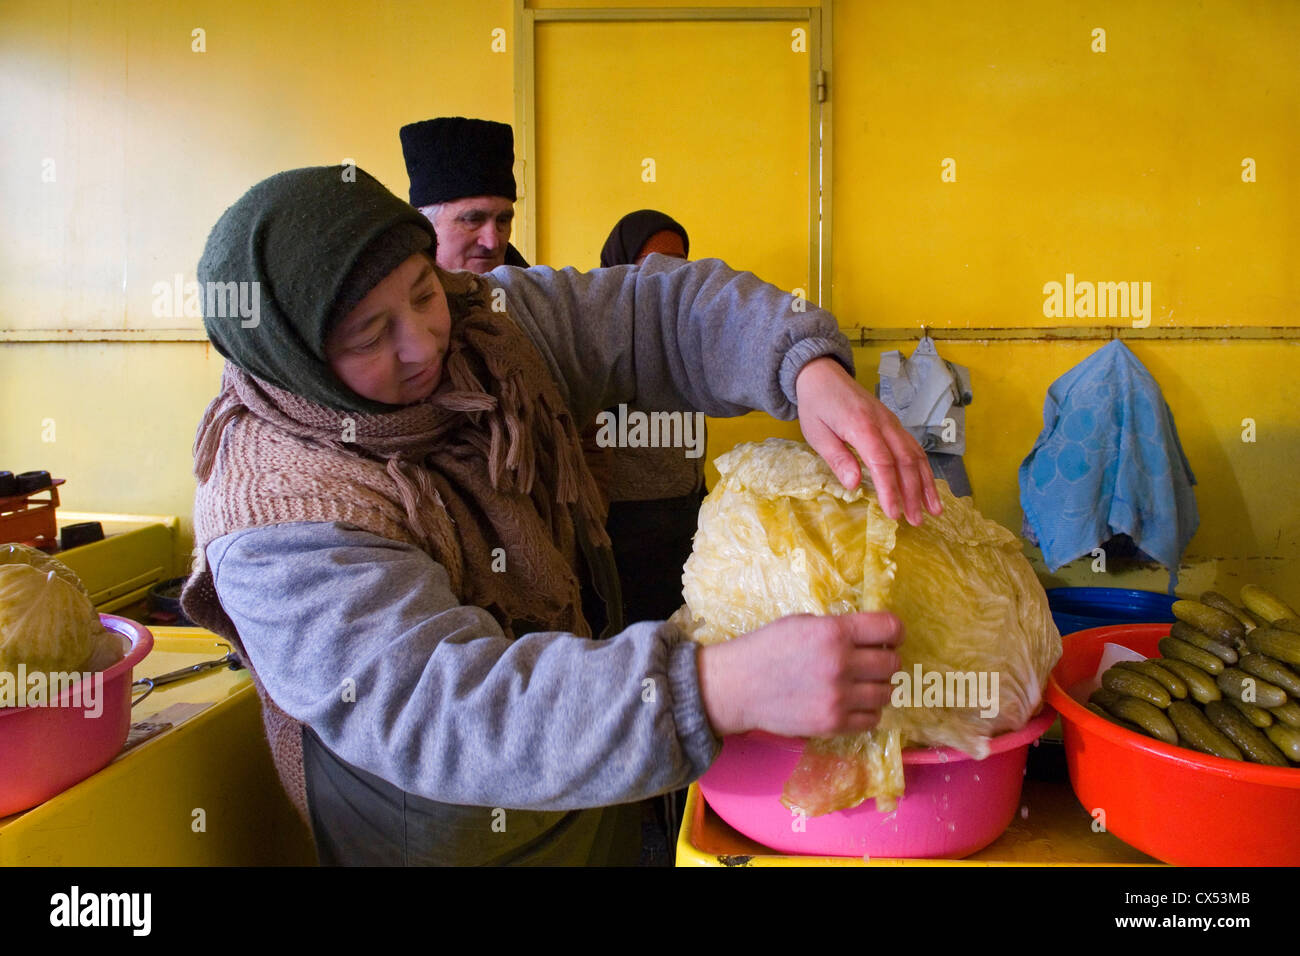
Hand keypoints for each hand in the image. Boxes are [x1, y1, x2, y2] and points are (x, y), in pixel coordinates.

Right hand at [697, 612, 903, 737]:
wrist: (737, 686)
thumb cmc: (768, 647)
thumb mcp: (803, 623)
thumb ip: (839, 628)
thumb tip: (874, 637)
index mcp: (834, 632)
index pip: (891, 628)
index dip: (895, 632)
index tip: (889, 637)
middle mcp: (841, 664)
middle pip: (893, 663)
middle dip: (885, 660)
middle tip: (870, 662)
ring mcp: (838, 697)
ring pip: (887, 693)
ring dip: (877, 687)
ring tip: (859, 684)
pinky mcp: (833, 724)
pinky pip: (872, 719)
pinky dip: (867, 710)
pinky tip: (850, 702)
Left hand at [795, 356, 942, 524]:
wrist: (823, 374)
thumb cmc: (817, 406)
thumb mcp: (816, 433)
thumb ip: (837, 457)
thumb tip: (855, 484)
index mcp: (862, 426)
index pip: (883, 463)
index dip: (890, 490)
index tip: (894, 514)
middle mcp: (884, 424)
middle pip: (905, 462)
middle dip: (913, 494)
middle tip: (916, 521)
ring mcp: (892, 423)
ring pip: (916, 455)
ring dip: (926, 484)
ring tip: (934, 510)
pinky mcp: (894, 424)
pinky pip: (914, 447)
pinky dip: (923, 469)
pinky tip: (928, 487)